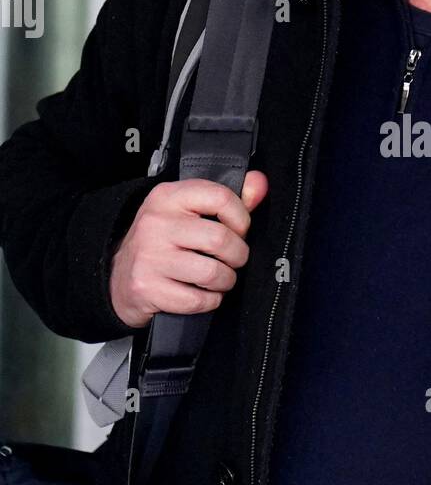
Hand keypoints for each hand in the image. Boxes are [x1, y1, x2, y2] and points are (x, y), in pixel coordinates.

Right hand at [108, 170, 268, 328]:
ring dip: (225, 281)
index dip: (241, 217)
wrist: (117, 276)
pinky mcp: (147, 288)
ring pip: (213, 273)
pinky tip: (203, 293)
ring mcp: (150, 257)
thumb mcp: (187, 213)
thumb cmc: (161, 242)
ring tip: (219, 278)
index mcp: (168, 197)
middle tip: (232, 259)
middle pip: (221, 239)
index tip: (240, 229)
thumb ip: (225, 199)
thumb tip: (259, 183)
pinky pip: (198, 300)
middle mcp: (156, 223)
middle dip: (238, 255)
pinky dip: (210, 301)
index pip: (220, 197)